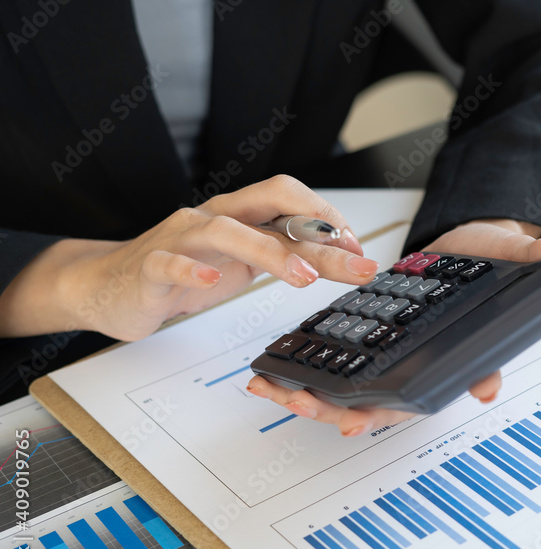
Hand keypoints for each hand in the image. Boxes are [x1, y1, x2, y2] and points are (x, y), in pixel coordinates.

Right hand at [0, 175, 376, 340]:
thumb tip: (339, 258)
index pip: (291, 198)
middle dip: (318, 229)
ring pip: (226, 230)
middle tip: (353, 261)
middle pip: (270, 202)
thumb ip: (284, 255)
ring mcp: (180, 239)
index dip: (329, 219)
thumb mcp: (242, 263)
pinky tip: (214, 282)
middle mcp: (213, 217)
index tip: (359, 250)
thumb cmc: (182, 272)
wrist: (109, 285)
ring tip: (304, 278)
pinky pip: (170, 263)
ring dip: (271, 252)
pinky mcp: (149, 268)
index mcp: (239, 215)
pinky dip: (193, 271)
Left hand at [245, 218, 540, 435]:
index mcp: (445, 358)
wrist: (478, 243)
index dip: (385, 412)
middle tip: (298, 405)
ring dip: (305, 395)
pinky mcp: (367, 338)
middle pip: (370, 402)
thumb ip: (533, 258)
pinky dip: (300, 371)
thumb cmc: (496, 260)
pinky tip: (269, 373)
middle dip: (330, 407)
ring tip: (269, 389)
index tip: (353, 423)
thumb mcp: (516, 256)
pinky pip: (331, 363)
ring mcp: (389, 356)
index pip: (416, 395)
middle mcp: (415, 365)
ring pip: (344, 390)